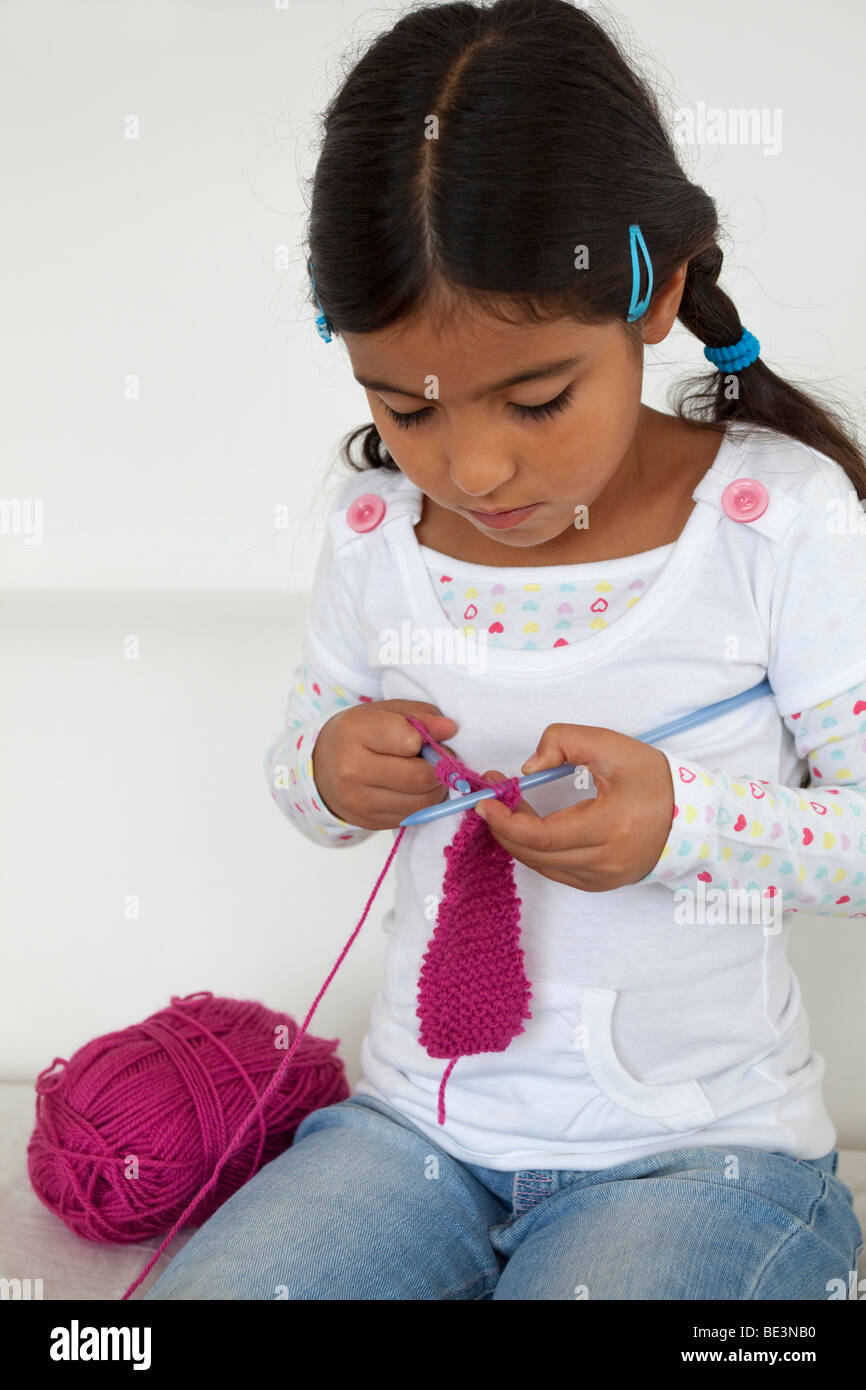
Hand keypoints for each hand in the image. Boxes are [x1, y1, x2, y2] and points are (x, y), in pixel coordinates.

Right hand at [312, 699, 459, 830]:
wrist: (322, 769)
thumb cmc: (360, 734)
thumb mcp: (386, 712)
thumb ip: (420, 716)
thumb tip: (450, 729)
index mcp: (354, 731)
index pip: (411, 740)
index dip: (428, 739)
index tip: (426, 737)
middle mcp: (351, 769)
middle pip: (420, 777)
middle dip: (440, 768)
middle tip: (439, 759)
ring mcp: (358, 801)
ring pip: (422, 802)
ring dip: (436, 788)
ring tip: (428, 774)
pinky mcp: (369, 822)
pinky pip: (414, 816)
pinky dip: (424, 803)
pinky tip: (413, 790)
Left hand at [473, 723, 674, 891]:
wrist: (692, 814)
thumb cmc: (653, 778)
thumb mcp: (610, 745)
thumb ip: (563, 741)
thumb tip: (527, 769)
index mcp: (609, 827)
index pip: (540, 835)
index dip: (505, 820)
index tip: (485, 800)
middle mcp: (606, 862)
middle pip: (535, 854)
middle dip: (503, 827)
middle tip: (490, 800)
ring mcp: (604, 878)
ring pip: (543, 866)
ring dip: (517, 840)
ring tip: (506, 809)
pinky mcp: (604, 883)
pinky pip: (558, 871)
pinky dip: (537, 852)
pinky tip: (529, 828)